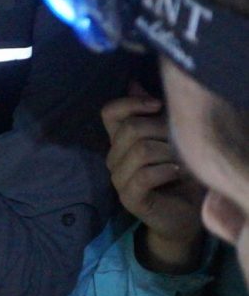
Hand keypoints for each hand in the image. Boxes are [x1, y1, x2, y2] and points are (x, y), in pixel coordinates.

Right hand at [102, 84, 203, 271]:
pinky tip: (177, 174)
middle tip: (181, 143)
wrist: (185, 212)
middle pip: (131, 130)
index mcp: (120, 141)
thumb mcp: (169, 138)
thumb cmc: (179, 173)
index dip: (131, 103)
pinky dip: (166, 171)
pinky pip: (144, 176)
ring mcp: (118, 179)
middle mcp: (114, 158)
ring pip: (140, 151)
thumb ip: (151, 114)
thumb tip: (133, 83)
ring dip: (169, 154)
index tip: (158, 105)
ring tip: (183, 162)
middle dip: (163, 131)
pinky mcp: (129, 198)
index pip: (109, 112)